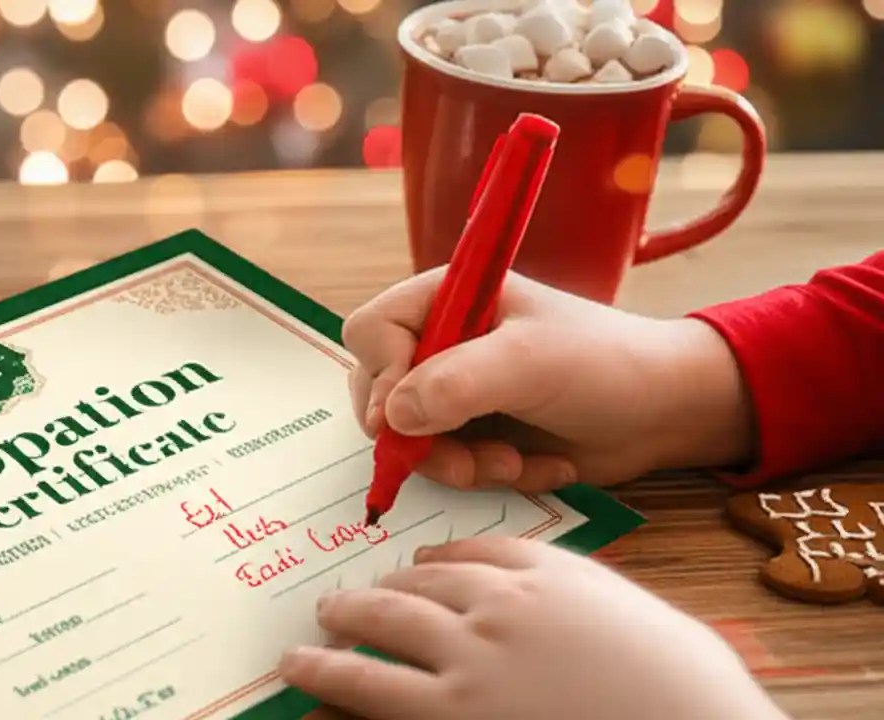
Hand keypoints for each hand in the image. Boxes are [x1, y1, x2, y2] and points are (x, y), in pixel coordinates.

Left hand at [280, 538, 788, 719]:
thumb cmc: (690, 694)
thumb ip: (589, 605)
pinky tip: (307, 673)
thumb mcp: (648, 626)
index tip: (419, 566)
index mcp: (553, 575)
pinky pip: (371, 689)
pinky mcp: (449, 717)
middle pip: (422, 583)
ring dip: (344, 622)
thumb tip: (565, 614)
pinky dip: (331, 678)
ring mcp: (471, 662)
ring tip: (318, 628)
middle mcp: (502, 606)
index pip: (477, 553)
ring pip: (386, 625)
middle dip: (382, 589)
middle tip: (351, 598)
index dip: (438, 560)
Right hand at [343, 269, 752, 489]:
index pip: (372, 331)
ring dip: (458, 463)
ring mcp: (455, 389)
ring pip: (409, 439)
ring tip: (512, 464)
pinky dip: (486, 474)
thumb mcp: (529, 364)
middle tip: (464, 460)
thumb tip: (391, 419)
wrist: (666, 413)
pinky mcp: (474, 432)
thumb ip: (455, 384)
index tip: (407, 418)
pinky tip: (534, 465)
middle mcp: (441, 340)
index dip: (382, 376)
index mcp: (447, 297)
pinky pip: (447, 464)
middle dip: (422, 436)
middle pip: (378, 392)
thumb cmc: (605, 365)